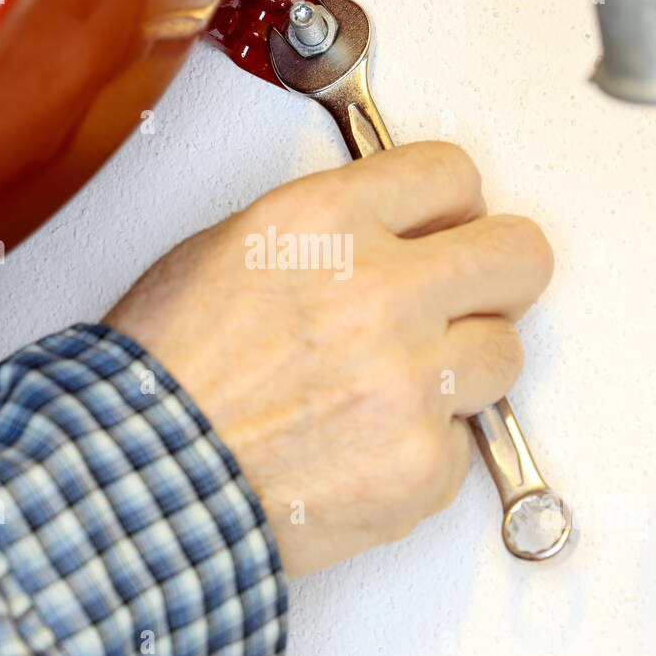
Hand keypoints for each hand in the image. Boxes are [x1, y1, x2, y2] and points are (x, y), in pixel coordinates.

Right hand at [104, 141, 553, 575]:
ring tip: (392, 387)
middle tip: (474, 292)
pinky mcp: (422, 464)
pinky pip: (461, 442)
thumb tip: (384, 232)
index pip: (451, 172)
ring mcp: (409, 382)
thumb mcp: (224, 250)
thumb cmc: (160, 375)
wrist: (136, 482)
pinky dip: (421, 448)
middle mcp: (378, 291)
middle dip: (500, 272)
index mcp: (324, 222)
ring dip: (460, 366)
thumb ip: (323, 230)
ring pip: (503, 353)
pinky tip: (360, 448)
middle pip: (519, 255)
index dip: (456, 202)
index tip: (454, 223)